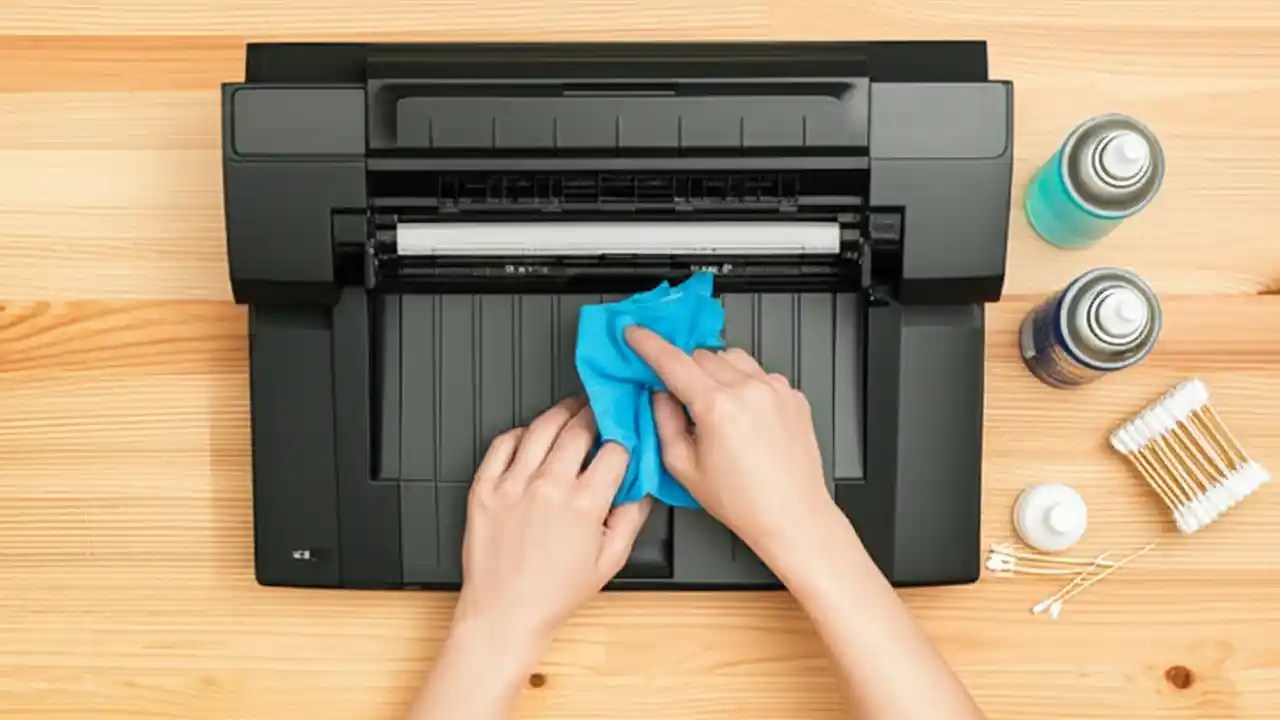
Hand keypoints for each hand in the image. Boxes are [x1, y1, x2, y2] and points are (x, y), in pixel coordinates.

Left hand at [454, 396, 652, 646]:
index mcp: (583, 505)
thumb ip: (632, 518)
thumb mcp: (610, 561)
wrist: (504, 613)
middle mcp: (547, 488)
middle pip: (578, 428)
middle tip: (603, 409)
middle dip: (596, 413)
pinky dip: (521, 432)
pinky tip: (531, 435)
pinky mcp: (484, 488)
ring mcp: (512, 485)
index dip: (625, 437)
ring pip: (541, 428)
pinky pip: (503, 443)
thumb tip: (644, 488)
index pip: (614, 450)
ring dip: (562, 412)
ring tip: (572, 410)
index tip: (627, 433)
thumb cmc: (553, 593)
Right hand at [624, 326, 838, 565]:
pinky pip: (759, 374)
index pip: (673, 361)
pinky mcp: (792, 395)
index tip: (636, 334)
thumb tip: (659, 395)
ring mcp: (775, 389)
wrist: (793, 516)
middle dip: (686, 369)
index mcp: (718, 407)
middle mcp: (749, 390)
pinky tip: (744, 416)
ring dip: (716, 371)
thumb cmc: (743, 501)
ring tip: (717, 407)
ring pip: (733, 357)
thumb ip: (664, 422)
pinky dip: (745, 384)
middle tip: (682, 398)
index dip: (649, 344)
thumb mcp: (685, 468)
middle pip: (702, 355)